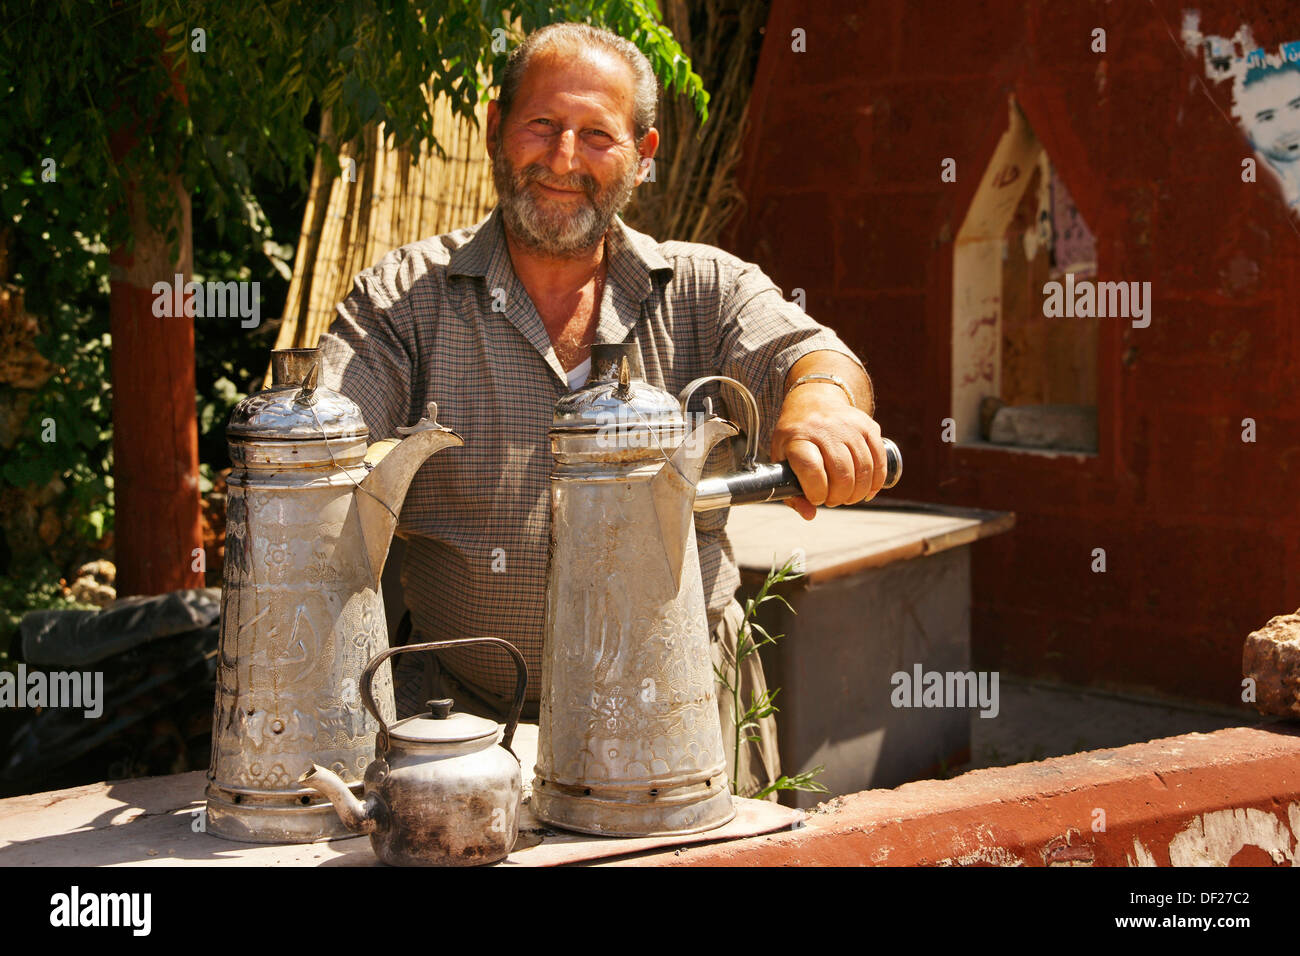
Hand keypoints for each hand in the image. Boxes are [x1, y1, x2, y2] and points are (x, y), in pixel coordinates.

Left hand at [769, 383, 885, 520]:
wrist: (814, 399)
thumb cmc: (796, 437)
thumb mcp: (782, 459)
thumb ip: (790, 491)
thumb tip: (810, 514)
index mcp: (798, 437)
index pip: (812, 470)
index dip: (817, 492)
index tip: (816, 499)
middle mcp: (825, 429)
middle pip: (842, 473)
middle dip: (839, 497)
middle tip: (833, 500)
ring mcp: (849, 426)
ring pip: (863, 469)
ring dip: (858, 493)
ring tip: (848, 497)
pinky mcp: (868, 426)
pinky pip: (879, 460)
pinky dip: (876, 482)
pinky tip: (868, 491)